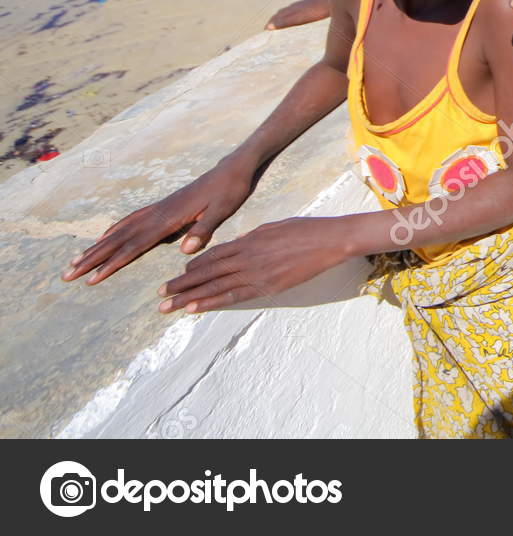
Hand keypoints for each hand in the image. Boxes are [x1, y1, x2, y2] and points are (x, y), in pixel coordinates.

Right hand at [62, 162, 255, 284]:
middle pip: (118, 239)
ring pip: (120, 230)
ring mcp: (158, 209)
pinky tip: (104, 238)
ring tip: (75, 260)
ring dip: (97, 247)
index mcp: (169, 218)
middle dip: (92, 258)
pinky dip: (113, 231)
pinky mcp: (162, 206)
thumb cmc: (229, 190)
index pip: (134, 246)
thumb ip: (204, 230)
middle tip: (67, 275)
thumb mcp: (222, 210)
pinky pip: (130, 221)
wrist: (232, 168)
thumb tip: (185, 250)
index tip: (91, 279)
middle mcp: (157, 213)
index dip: (112, 263)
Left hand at [157, 217, 351, 313]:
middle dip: (181, 284)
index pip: (213, 255)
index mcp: (248, 240)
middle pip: (206, 272)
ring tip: (167, 306)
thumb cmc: (307, 230)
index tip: (179, 275)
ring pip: (213, 286)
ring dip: (188, 297)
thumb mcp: (275, 227)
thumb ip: (254, 237)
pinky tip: (194, 308)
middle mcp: (245, 256)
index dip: (194, 267)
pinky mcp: (266, 286)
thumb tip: (240, 244)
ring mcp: (254, 272)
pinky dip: (211, 302)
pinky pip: (232, 296)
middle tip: (160, 294)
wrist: (330, 239)